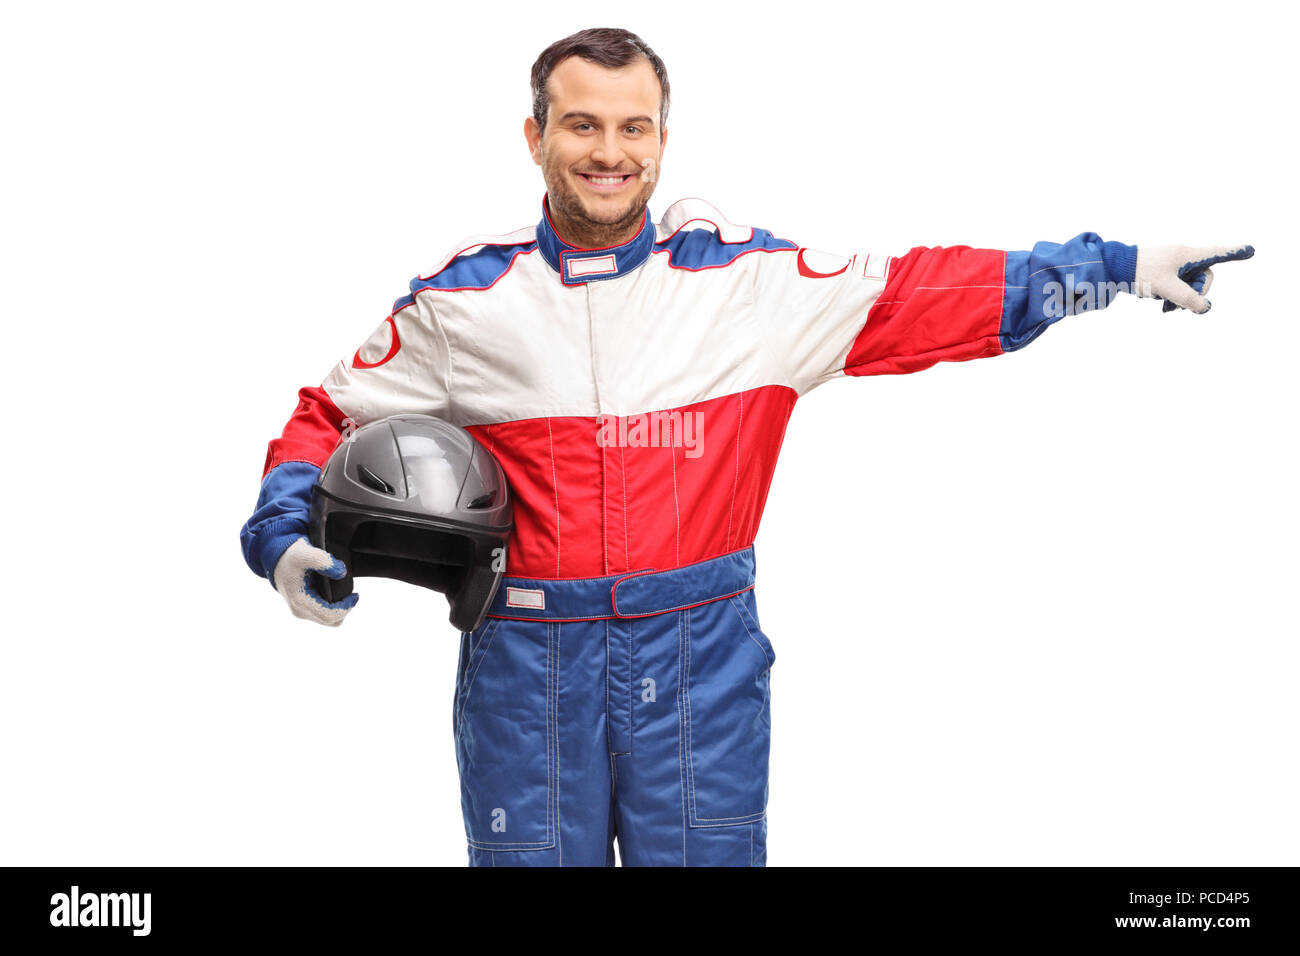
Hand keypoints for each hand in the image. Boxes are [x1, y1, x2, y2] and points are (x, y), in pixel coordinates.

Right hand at [272, 537, 358, 626]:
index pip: (328, 615)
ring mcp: (300, 611)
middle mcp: (299, 610)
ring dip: (339, 610)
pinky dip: (332, 608)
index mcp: (300, 600)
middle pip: (330, 620)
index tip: (355, 595)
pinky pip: (322, 615)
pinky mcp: (303, 608)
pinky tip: (336, 596)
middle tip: (353, 596)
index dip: (346, 607)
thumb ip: (325, 561)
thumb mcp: (306, 553)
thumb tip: (341, 573)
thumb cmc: (290, 556)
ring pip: (326, 619)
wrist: (277, 559)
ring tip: (346, 596)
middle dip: (344, 609)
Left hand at [1135, 243, 1254, 313]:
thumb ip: (1189, 299)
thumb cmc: (1141, 273)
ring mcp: (1173, 264)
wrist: (1114, 267)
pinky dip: (1172, 296)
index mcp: (1188, 255)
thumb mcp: (1167, 289)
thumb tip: (1205, 307)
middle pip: (1203, 278)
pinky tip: (1161, 305)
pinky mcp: (1163, 272)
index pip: (1217, 254)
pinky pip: (1177, 286)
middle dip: (1194, 294)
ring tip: (1165, 307)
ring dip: (1181, 298)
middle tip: (1177, 305)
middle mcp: (1183, 257)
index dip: (1235, 253)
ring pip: (1189, 284)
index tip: (1251, 250)